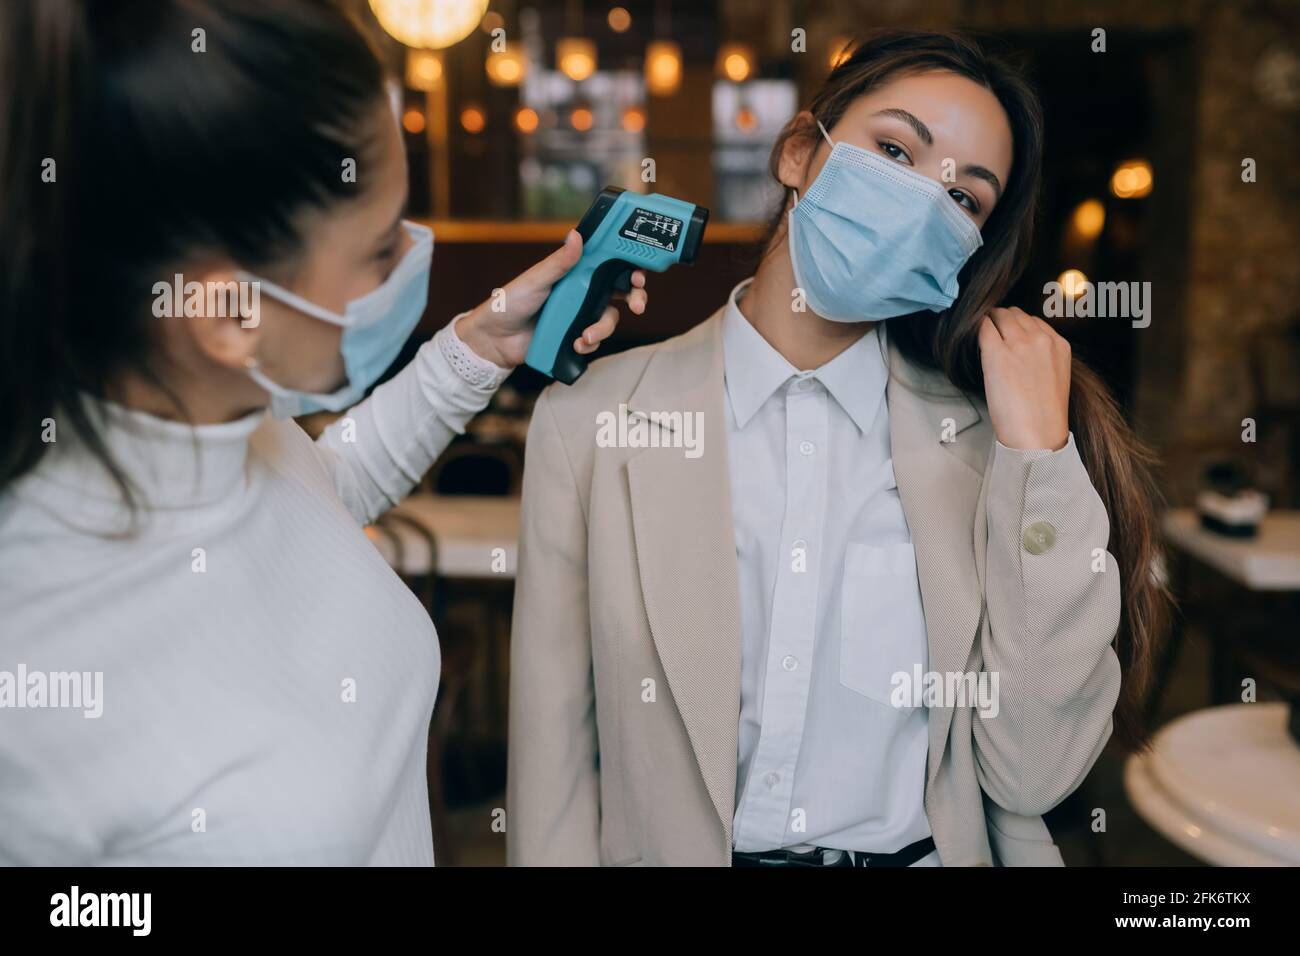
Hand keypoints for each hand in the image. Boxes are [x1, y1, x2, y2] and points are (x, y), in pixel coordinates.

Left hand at [454, 229, 647, 367]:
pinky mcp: (575, 336)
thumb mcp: (536, 279)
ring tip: (584, 337)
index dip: (630, 268)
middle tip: (637, 306)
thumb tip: (576, 235)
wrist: (495, 340)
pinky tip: (575, 344)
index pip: (610, 264)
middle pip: (620, 292)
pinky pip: (594, 340)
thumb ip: (560, 262)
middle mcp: (582, 291)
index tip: (639, 275)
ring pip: (609, 319)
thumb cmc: (510, 302)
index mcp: (575, 272)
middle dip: (635, 298)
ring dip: (603, 329)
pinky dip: (590, 344)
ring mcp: (580, 315)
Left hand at [977, 307, 1070, 450]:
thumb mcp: (1054, 377)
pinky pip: (983, 328)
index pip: (1034, 321)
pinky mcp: (997, 353)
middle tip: (991, 330)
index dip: (1018, 326)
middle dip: (1003, 319)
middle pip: (1016, 313)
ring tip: (983, 333)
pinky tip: (972, 337)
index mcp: (1059, 345)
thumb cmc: (1043, 415)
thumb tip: (1019, 347)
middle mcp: (1041, 339)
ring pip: (1000, 315)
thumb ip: (1042, 356)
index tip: (1008, 332)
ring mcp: (1019, 343)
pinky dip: (978, 329)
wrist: (1038, 434)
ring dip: (990, 321)